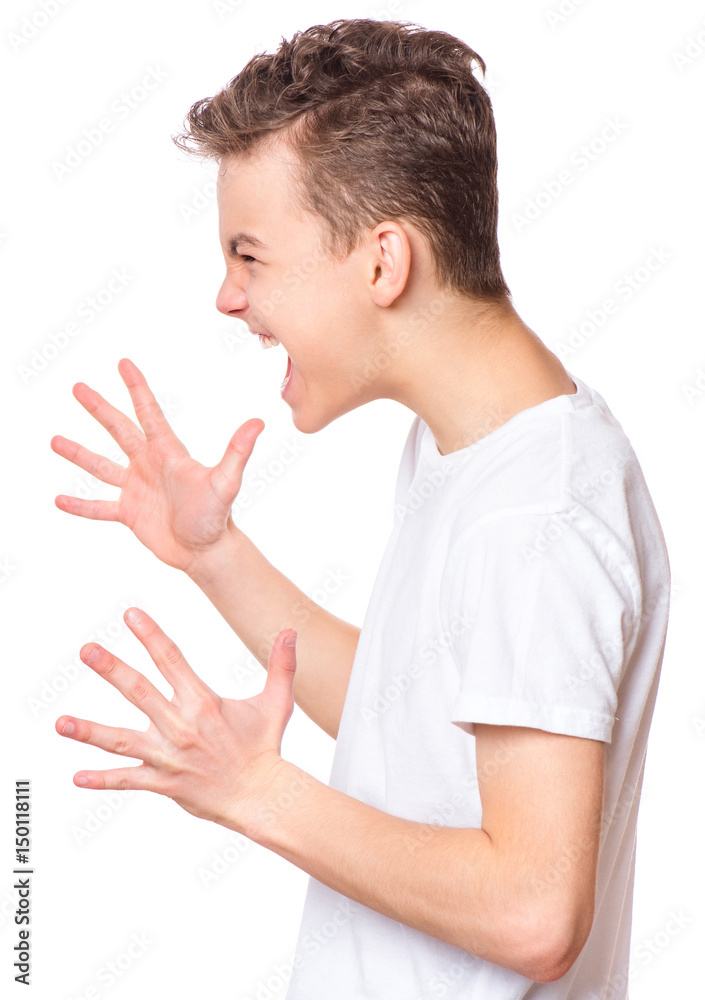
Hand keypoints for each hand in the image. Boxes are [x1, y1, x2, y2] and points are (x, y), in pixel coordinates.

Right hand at [51, 358, 263, 572]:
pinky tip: (59, 499)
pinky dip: (80, 505)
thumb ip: (236, 452)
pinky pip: (99, 507)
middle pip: (118, 430)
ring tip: (55, 440)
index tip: (123, 363)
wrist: (207, 551)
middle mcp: (149, 465)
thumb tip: (258, 422)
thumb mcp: (225, 482)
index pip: (148, 413)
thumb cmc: (218, 516)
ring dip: (79, 454)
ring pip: (101, 467)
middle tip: (78, 388)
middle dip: (98, 409)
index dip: (136, 388)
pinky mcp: (129, 514)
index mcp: (168, 453)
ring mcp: (136, 489)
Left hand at [55, 608, 297, 833]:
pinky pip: (129, 780)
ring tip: (60, 722)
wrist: (262, 795)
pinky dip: (103, 779)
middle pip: (139, 691)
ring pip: (123, 739)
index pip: (171, 660)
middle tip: (86, 650)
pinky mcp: (164, 782)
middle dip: (111, 669)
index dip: (150, 635)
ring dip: (90, 730)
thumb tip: (290, 632)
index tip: (130, 614)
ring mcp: (169, 755)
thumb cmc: (266, 747)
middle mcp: (181, 726)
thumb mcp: (277, 702)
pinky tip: (77, 777)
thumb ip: (282, 665)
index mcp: (203, 702)